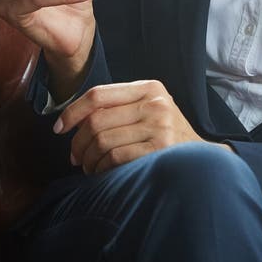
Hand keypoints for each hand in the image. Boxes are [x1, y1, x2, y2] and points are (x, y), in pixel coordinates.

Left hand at [54, 79, 228, 173]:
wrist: (202, 160)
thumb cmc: (166, 136)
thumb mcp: (150, 110)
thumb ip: (119, 107)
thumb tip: (73, 120)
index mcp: (150, 88)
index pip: (99, 95)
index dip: (73, 111)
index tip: (59, 128)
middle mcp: (155, 103)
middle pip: (96, 120)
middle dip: (78, 142)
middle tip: (75, 157)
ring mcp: (159, 125)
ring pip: (102, 141)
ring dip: (88, 159)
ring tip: (90, 167)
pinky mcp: (159, 149)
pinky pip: (114, 158)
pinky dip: (101, 169)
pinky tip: (102, 173)